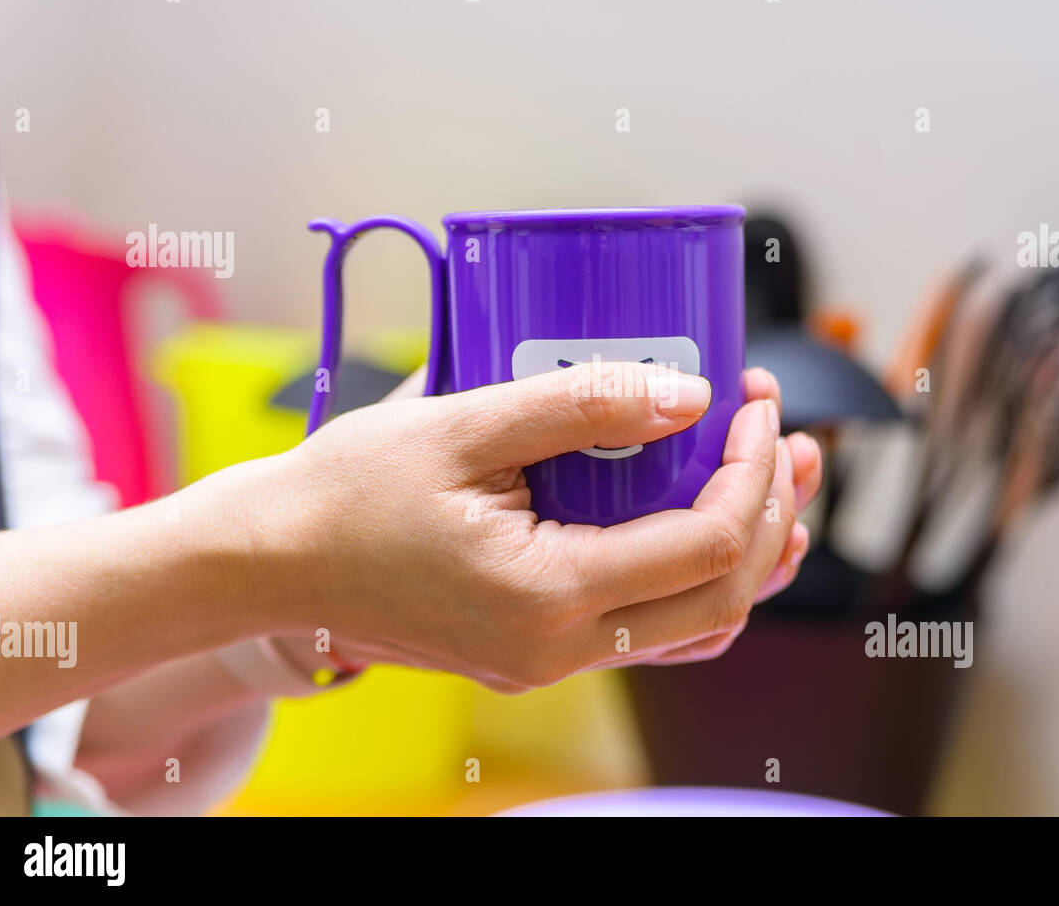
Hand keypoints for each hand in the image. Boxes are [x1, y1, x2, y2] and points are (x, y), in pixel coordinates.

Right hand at [236, 363, 819, 691]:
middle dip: (772, 511)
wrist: (271, 561)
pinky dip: (699, 583)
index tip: (752, 401)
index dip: (749, 469)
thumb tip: (688, 397)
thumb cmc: (348, 491)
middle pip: (723, 596)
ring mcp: (550, 661)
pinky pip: (650, 633)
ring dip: (750, 554)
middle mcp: (560, 650)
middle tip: (788, 437)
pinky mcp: (537, 649)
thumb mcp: (463, 424)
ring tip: (779, 485)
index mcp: (547, 597)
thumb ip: (583, 404)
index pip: (706, 545)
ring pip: (697, 627)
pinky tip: (711, 532)